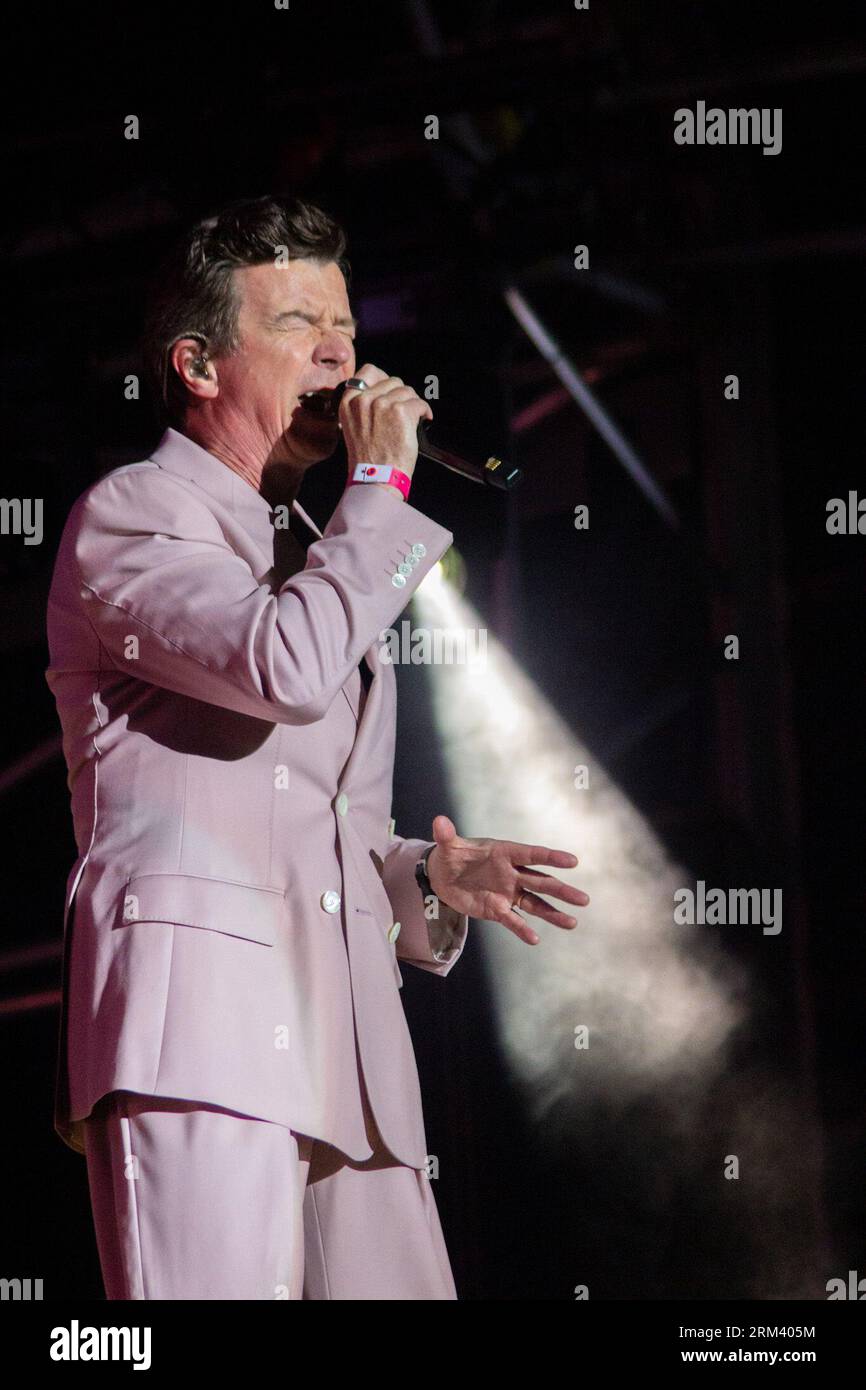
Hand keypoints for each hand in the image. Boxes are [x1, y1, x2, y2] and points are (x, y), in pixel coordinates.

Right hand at [339, 363, 432, 480]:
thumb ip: (364, 406)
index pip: (368, 372)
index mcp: (348, 402)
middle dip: (401, 395)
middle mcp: (363, 400)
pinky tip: (424, 422)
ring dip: (413, 405)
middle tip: (403, 413)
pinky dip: (425, 412)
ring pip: (407, 391)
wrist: (375, 478)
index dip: (384, 379)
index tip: (391, 391)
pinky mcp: (401, 411)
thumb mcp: (355, 426)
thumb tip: (383, 392)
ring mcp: (382, 404)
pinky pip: (419, 403)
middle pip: (392, 381)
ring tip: (411, 421)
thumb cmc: (368, 459)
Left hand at [425, 814, 589, 945]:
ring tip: (572, 923)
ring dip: (553, 913)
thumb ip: (446, 835)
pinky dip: (522, 929)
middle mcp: (511, 873)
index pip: (532, 855)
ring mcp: (507, 893)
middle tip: (583, 899)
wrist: (442, 876)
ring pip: (535, 904)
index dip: (551, 857)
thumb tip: (439, 822)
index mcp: (505, 853)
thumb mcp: (446, 845)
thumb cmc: (450, 855)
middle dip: (561, 891)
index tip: (572, 861)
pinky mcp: (498, 909)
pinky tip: (534, 940)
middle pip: (541, 882)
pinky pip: (513, 920)